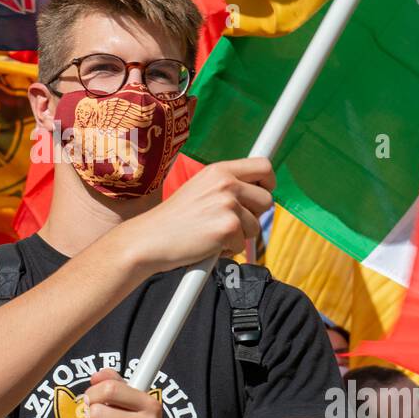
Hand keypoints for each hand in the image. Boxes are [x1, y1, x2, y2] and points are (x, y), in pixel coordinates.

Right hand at [118, 158, 273, 273]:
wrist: (149, 239)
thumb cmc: (173, 219)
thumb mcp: (200, 189)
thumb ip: (225, 187)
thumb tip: (258, 192)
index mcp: (219, 170)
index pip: (263, 167)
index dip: (268, 182)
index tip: (263, 191)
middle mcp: (226, 183)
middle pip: (266, 199)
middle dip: (254, 215)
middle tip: (230, 223)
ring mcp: (228, 205)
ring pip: (255, 226)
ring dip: (238, 236)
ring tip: (211, 234)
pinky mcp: (228, 228)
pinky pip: (242, 245)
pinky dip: (226, 250)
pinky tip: (206, 245)